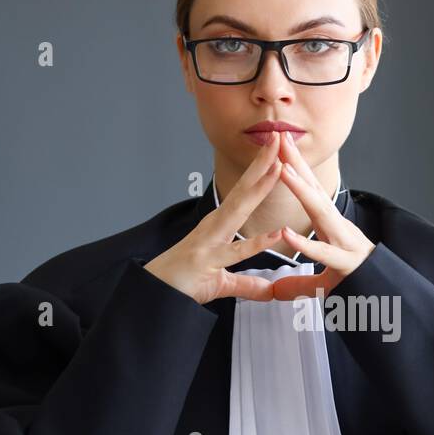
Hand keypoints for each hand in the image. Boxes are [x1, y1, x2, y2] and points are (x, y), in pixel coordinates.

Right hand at [144, 134, 285, 303]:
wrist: (154, 296)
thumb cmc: (182, 284)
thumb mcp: (222, 284)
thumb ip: (247, 285)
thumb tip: (268, 290)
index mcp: (219, 226)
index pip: (244, 194)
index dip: (261, 172)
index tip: (277, 150)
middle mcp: (215, 226)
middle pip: (243, 191)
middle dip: (262, 164)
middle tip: (279, 138)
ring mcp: (210, 240)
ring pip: (239, 210)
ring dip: (260, 188)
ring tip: (278, 167)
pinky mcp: (209, 261)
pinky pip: (236, 253)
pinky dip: (256, 243)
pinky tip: (276, 233)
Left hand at [269, 130, 375, 300]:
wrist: (385, 297)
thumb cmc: (356, 284)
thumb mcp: (323, 283)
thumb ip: (300, 284)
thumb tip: (276, 290)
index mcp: (331, 226)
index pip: (310, 191)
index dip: (295, 166)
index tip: (280, 144)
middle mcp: (337, 228)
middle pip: (313, 191)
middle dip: (296, 163)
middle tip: (278, 136)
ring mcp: (343, 243)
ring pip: (320, 213)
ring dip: (301, 191)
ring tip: (282, 170)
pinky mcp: (345, 263)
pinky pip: (322, 252)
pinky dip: (305, 243)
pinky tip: (286, 233)